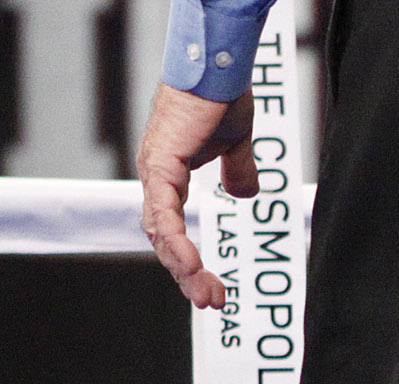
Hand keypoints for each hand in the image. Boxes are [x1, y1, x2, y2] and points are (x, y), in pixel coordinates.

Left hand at [137, 84, 257, 310]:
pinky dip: (176, 243)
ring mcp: (155, 171)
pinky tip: (191, 267)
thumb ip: (236, 172)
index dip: (187, 258)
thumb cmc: (222, 94)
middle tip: (213, 302)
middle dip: (188, 274)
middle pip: (163, 238)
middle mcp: (155, 176)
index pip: (170, 227)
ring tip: (208, 296)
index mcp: (168, 174)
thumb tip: (243, 196)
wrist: (219, 66)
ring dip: (184, 268)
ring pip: (160, 233)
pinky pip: (163, 213)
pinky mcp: (162, 165)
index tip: (211, 287)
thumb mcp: (234, 144)